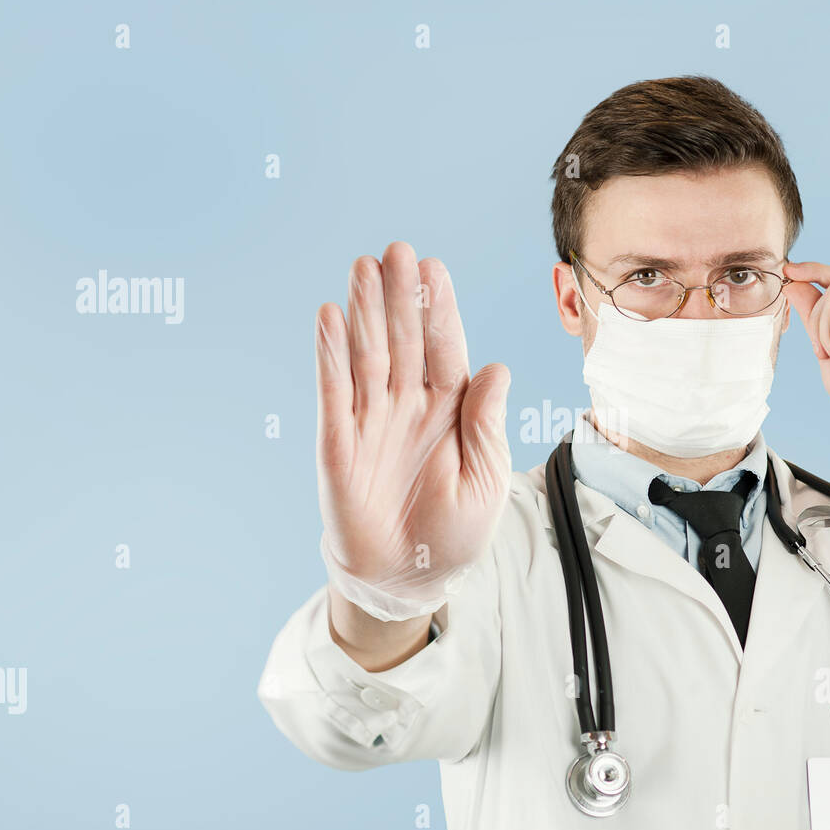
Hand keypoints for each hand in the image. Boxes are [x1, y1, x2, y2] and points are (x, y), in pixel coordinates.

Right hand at [315, 241, 511, 604]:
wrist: (405, 578)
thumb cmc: (452, 532)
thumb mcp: (484, 482)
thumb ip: (486, 425)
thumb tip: (497, 367)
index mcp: (450, 410)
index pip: (444, 348)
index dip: (439, 310)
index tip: (435, 269)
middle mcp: (409, 405)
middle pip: (404, 340)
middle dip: (401, 296)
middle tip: (397, 251)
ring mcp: (372, 419)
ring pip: (368, 354)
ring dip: (366, 311)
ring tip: (364, 268)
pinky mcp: (338, 440)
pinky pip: (334, 391)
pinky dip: (332, 355)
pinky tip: (331, 317)